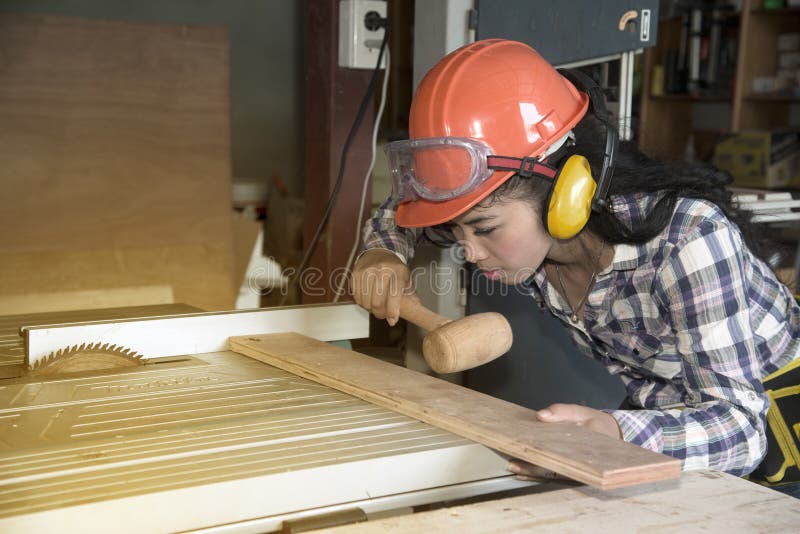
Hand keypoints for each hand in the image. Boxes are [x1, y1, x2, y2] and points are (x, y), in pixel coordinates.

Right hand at [351, 249, 412, 325]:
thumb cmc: (395, 269)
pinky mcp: (356, 273)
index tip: (392, 321)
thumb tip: (416, 309)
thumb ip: (411, 295)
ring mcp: (367, 271)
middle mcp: (382, 270)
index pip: (394, 295)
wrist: (379, 252)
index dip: (392, 311)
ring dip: (370, 308)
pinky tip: (367, 299)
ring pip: (365, 301)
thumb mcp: (406, 279)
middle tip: (382, 314)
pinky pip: (356, 296)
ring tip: (375, 306)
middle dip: (379, 313)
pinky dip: (361, 302)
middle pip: (377, 302)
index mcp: (397, 272)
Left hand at [506, 404, 621, 481]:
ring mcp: (577, 470)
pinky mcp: (572, 470)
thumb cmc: (597, 424)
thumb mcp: (581, 412)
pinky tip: (524, 469)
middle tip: (514, 463)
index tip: (525, 454)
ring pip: (553, 474)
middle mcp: (582, 465)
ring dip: (533, 472)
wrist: (612, 434)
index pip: (561, 457)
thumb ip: (561, 412)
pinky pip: (554, 473)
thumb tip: (541, 415)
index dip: (542, 458)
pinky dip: (538, 471)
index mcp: (586, 450)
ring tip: (514, 466)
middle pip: (555, 469)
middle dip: (532, 468)